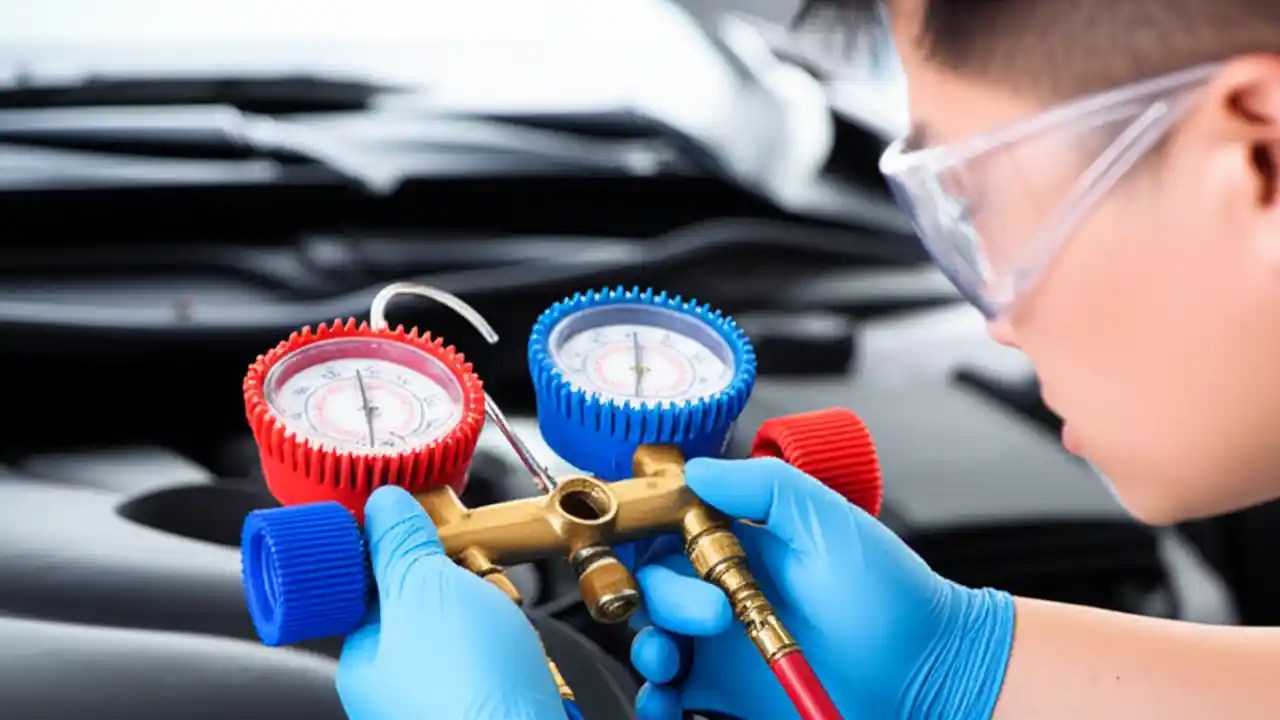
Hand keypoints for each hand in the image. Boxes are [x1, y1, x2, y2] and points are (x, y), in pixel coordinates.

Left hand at [337, 486, 566, 719]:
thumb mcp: (425, 589)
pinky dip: (512, 642)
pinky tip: (522, 646)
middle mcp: (396, 681)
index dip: (395, 545)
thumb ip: (400, 543)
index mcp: (362, 654)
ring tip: (503, 615)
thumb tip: (382, 503)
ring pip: (466, 624)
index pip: (366, 580)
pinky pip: (497, 654)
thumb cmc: (469, 692)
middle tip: (472, 573)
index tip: (420, 525)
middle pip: (422, 597)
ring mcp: (442, 696)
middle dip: (456, 576)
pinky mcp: (487, 705)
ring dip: (490, 608)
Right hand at [630, 457, 1015, 719]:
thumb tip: (695, 469)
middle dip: (665, 601)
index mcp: (739, 545)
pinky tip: (666, 698)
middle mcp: (723, 592)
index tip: (650, 545)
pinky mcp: (728, 695)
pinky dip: (655, 698)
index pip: (666, 533)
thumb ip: (763, 485)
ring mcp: (723, 647)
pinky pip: (670, 696)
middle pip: (653, 590)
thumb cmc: (891, 592)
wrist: (929, 670)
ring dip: (645, 649)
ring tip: (670, 661)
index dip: (647, 538)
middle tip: (713, 614)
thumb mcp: (828, 518)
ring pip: (651, 643)